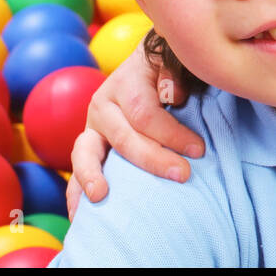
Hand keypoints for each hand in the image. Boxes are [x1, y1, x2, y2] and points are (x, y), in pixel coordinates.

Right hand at [66, 40, 203, 220]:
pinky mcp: (90, 146)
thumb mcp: (174, 60)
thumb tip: (172, 95)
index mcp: (125, 82)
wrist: (149, 65)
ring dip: (93, 176)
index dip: (171, 133)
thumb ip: (174, 72)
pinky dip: (76, 192)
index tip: (198, 150)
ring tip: (101, 197)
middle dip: (153, 159)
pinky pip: (77, 170)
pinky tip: (80, 215)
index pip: (144, 113)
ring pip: (86, 153)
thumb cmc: (168, 68)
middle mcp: (103, 104)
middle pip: (123, 137)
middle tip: (182, 174)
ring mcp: (93, 127)